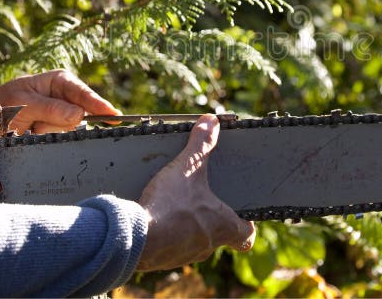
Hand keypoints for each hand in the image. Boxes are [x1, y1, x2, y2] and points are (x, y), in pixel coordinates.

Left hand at [0, 69, 120, 133]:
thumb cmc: (6, 100)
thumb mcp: (24, 102)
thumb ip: (50, 108)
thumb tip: (79, 115)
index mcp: (60, 80)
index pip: (82, 93)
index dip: (98, 104)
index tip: (113, 115)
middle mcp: (66, 95)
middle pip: (79, 113)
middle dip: (58, 121)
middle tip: (37, 122)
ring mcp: (64, 113)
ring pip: (70, 127)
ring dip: (49, 129)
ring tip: (31, 124)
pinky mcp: (59, 128)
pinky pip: (62, 136)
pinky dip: (47, 136)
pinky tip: (35, 129)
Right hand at [136, 114, 255, 271]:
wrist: (134, 237)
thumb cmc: (170, 206)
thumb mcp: (187, 167)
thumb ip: (201, 144)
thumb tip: (211, 121)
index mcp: (223, 226)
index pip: (247, 236)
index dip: (246, 225)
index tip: (241, 215)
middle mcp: (208, 246)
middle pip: (219, 235)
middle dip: (211, 218)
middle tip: (202, 199)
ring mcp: (184, 256)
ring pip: (194, 242)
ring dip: (187, 226)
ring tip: (175, 204)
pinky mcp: (162, 260)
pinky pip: (170, 248)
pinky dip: (166, 234)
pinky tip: (155, 216)